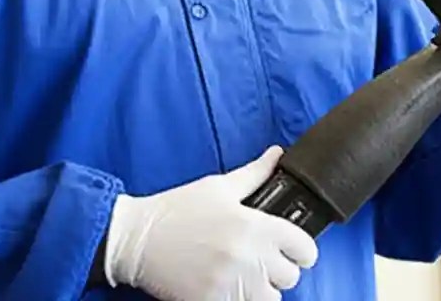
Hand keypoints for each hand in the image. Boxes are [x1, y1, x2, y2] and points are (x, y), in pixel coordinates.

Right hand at [105, 146, 317, 300]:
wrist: (136, 238)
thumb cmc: (177, 210)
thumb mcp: (219, 187)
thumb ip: (254, 174)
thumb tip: (277, 154)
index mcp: (255, 225)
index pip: (304, 248)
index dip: (302, 249)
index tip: (292, 249)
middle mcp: (248, 256)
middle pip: (290, 277)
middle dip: (280, 269)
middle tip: (263, 261)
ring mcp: (232, 283)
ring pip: (271, 299)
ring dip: (263, 289)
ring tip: (247, 277)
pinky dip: (241, 300)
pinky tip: (229, 287)